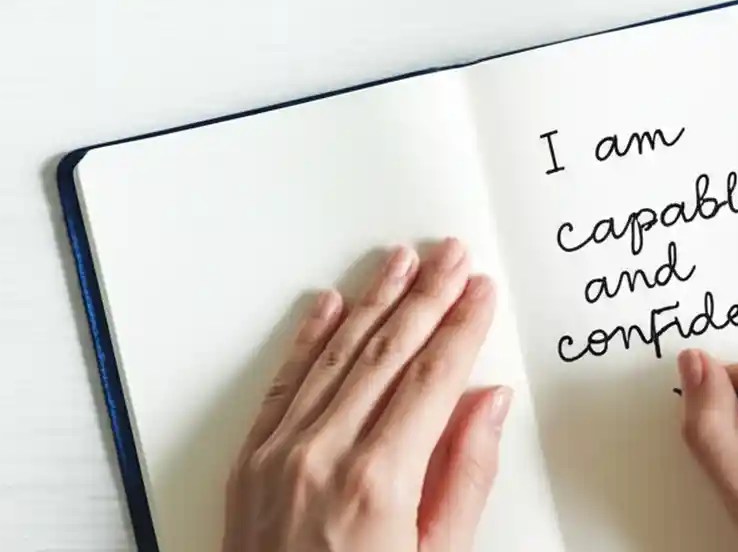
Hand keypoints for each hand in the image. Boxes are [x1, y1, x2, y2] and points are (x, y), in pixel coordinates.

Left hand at [223, 238, 512, 551]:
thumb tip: (488, 403)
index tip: (481, 292)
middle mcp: (323, 454)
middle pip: (388, 350)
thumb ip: (464, 475)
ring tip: (402, 260)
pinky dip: (307, 338)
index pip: (433, 377)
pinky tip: (327, 304)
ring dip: (373, 299)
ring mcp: (279, 455)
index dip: (462, 327)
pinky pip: (284, 382)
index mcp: (379, 481)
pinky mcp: (250, 463)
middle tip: (452, 255)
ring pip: (335, 353)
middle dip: (426, 295)